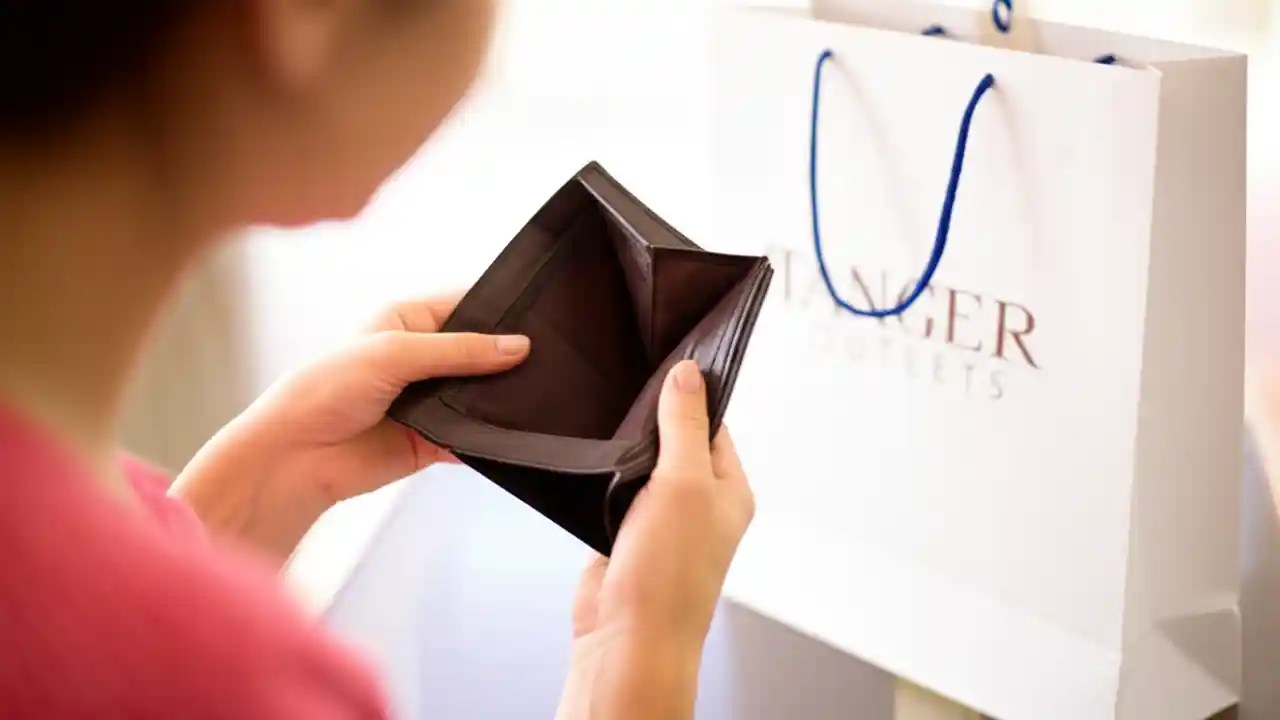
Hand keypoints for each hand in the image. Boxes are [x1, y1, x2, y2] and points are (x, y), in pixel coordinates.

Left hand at [172, 295, 529, 563]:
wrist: (295, 458)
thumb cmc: (323, 391)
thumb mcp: (394, 354)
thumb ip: (459, 350)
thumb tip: (515, 345)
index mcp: (406, 321)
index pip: (465, 306)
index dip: (499, 311)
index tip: (538, 319)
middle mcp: (420, 358)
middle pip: (479, 352)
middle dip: (506, 358)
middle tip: (546, 359)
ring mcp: (428, 400)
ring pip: (480, 394)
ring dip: (499, 398)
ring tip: (536, 394)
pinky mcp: (433, 439)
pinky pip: (473, 436)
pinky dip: (490, 436)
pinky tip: (509, 432)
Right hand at [556, 360, 753, 719]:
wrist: (626, 637)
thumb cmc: (669, 575)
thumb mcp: (684, 483)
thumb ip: (684, 426)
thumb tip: (688, 375)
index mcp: (729, 489)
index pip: (713, 425)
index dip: (689, 396)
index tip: (663, 366)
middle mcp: (698, 502)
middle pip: (674, 440)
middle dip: (649, 420)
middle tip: (625, 390)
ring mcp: (660, 518)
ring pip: (640, 464)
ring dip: (622, 450)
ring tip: (604, 425)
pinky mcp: (623, 531)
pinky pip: (611, 489)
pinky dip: (600, 476)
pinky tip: (589, 461)